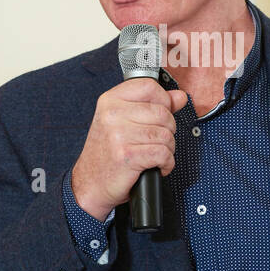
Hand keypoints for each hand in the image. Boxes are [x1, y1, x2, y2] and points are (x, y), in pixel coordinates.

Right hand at [71, 79, 187, 219]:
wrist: (90, 183)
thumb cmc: (107, 153)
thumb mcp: (124, 122)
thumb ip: (153, 105)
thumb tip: (180, 96)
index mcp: (110, 101)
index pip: (149, 87)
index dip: (163, 100)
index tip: (160, 114)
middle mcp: (112, 114)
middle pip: (163, 112)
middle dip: (168, 130)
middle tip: (155, 141)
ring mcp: (119, 135)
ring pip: (166, 134)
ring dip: (167, 149)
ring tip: (153, 154)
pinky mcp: (128, 156)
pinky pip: (163, 153)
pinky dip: (166, 163)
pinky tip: (156, 165)